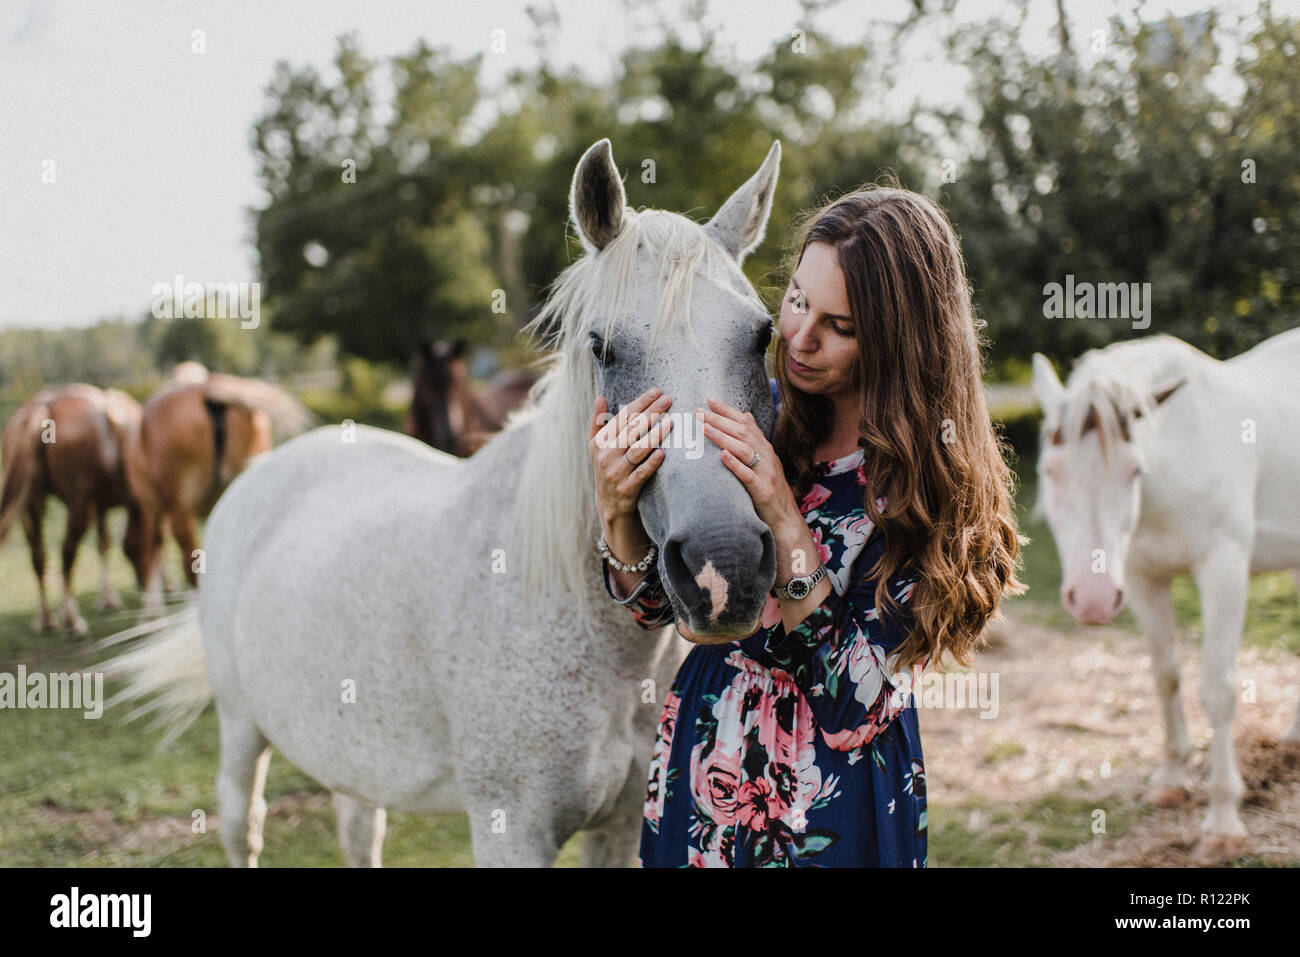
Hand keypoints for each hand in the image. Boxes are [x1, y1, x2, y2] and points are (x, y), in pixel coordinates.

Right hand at [588, 387, 673, 529]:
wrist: (609, 504)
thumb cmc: (606, 468)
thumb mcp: (595, 446)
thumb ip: (598, 422)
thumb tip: (600, 397)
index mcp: (601, 441)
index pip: (623, 417)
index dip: (640, 403)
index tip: (656, 391)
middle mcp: (606, 455)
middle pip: (632, 430)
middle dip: (651, 413)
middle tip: (668, 400)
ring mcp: (616, 472)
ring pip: (637, 450)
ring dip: (654, 435)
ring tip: (670, 423)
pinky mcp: (626, 488)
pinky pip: (641, 473)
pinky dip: (651, 463)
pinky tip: (663, 453)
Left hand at [697, 396, 799, 534]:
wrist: (786, 521)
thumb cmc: (770, 491)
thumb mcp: (765, 462)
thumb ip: (755, 440)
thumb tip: (746, 415)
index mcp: (765, 449)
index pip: (746, 423)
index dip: (728, 411)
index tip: (709, 400)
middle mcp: (767, 457)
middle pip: (743, 433)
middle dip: (720, 420)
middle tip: (699, 411)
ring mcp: (766, 474)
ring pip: (745, 450)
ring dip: (724, 437)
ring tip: (705, 428)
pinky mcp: (763, 491)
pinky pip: (748, 476)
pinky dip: (735, 464)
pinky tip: (723, 456)